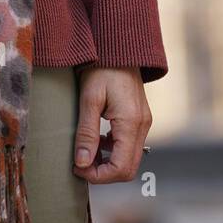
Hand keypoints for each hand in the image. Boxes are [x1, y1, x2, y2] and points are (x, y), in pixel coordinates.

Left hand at [72, 65, 151, 184]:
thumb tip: (82, 163)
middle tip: (79, 165)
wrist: (118, 46)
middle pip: (128, 168)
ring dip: (108, 162)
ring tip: (85, 153)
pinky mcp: (140, 119)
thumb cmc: (101, 68)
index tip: (77, 169)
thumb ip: (87, 133)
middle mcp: (142, 126)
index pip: (121, 168)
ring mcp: (144, 123)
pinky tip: (97, 140)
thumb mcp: (89, 99)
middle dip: (103, 173)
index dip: (99, 176)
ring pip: (130, 159)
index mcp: (131, 123)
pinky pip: (130, 145)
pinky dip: (113, 150)